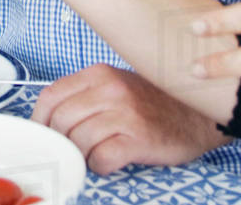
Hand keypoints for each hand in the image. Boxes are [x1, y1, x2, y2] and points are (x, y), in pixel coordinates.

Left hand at [31, 64, 229, 173]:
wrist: (199, 115)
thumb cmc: (154, 103)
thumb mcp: (117, 86)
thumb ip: (85, 96)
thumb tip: (48, 119)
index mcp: (99, 73)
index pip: (51, 96)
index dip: (41, 120)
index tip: (44, 134)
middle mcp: (110, 89)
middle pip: (61, 121)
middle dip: (61, 141)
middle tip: (73, 150)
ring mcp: (125, 113)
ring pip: (78, 141)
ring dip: (82, 155)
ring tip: (97, 154)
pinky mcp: (139, 138)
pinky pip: (101, 158)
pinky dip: (100, 165)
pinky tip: (112, 160)